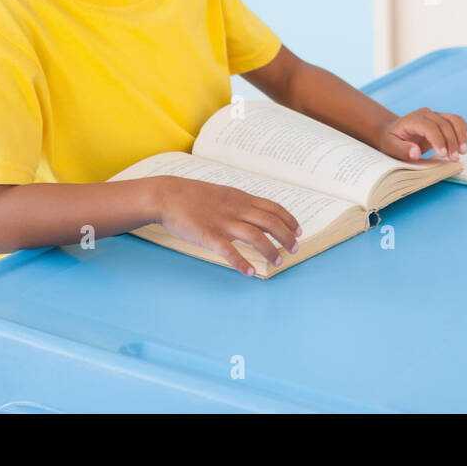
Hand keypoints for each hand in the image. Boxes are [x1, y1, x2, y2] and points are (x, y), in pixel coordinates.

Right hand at [151, 175, 301, 276]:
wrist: (168, 195)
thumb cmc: (194, 196)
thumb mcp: (223, 193)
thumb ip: (240, 203)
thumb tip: (256, 214)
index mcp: (241, 198)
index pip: (273, 208)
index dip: (288, 220)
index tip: (298, 231)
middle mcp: (236, 209)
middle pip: (270, 222)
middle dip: (286, 237)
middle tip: (294, 249)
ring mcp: (224, 223)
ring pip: (256, 236)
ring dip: (270, 250)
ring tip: (278, 262)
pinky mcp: (209, 236)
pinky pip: (230, 251)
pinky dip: (243, 263)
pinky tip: (251, 272)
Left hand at [379, 108, 466, 161]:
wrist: (393, 131)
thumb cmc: (391, 140)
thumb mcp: (390, 147)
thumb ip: (402, 150)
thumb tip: (415, 152)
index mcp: (413, 119)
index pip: (430, 127)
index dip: (438, 140)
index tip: (444, 154)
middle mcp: (426, 114)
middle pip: (444, 125)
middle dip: (452, 142)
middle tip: (455, 158)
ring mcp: (436, 115)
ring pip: (454, 120)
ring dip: (461, 136)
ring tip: (463, 151)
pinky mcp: (442, 119)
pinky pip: (457, 121)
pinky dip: (463, 130)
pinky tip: (465, 141)